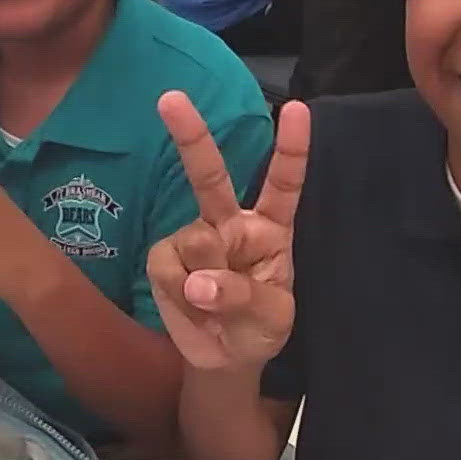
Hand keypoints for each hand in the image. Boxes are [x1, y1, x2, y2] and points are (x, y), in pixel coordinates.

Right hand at [147, 92, 308, 370]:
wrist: (223, 360)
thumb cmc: (258, 329)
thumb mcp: (272, 318)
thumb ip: (244, 297)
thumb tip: (198, 284)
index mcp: (270, 227)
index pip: (283, 183)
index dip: (291, 149)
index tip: (297, 109)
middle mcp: (230, 222)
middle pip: (211, 176)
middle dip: (191, 136)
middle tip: (171, 99)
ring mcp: (194, 238)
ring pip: (195, 242)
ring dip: (203, 282)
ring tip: (214, 306)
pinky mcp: (164, 259)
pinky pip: (168, 269)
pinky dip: (179, 292)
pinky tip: (190, 306)